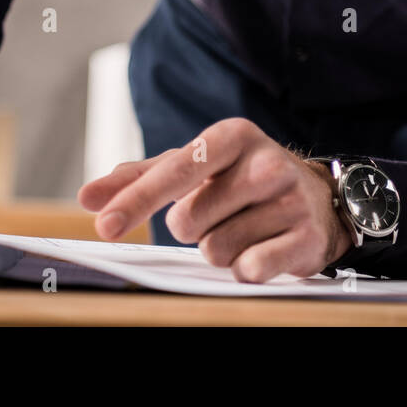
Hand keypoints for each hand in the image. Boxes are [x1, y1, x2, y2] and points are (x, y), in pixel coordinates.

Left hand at [77, 118, 352, 282]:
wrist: (318, 198)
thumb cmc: (240, 179)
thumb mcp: (195, 166)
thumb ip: (139, 178)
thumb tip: (88, 197)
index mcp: (233, 136)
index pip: (175, 171)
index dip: (137, 200)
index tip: (105, 226)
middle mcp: (265, 163)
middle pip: (188, 222)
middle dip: (193, 228)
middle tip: (219, 214)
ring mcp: (291, 200)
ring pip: (216, 250)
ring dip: (220, 249)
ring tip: (245, 229)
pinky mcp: (308, 238)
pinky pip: (249, 270)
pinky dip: (245, 268)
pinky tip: (263, 248)